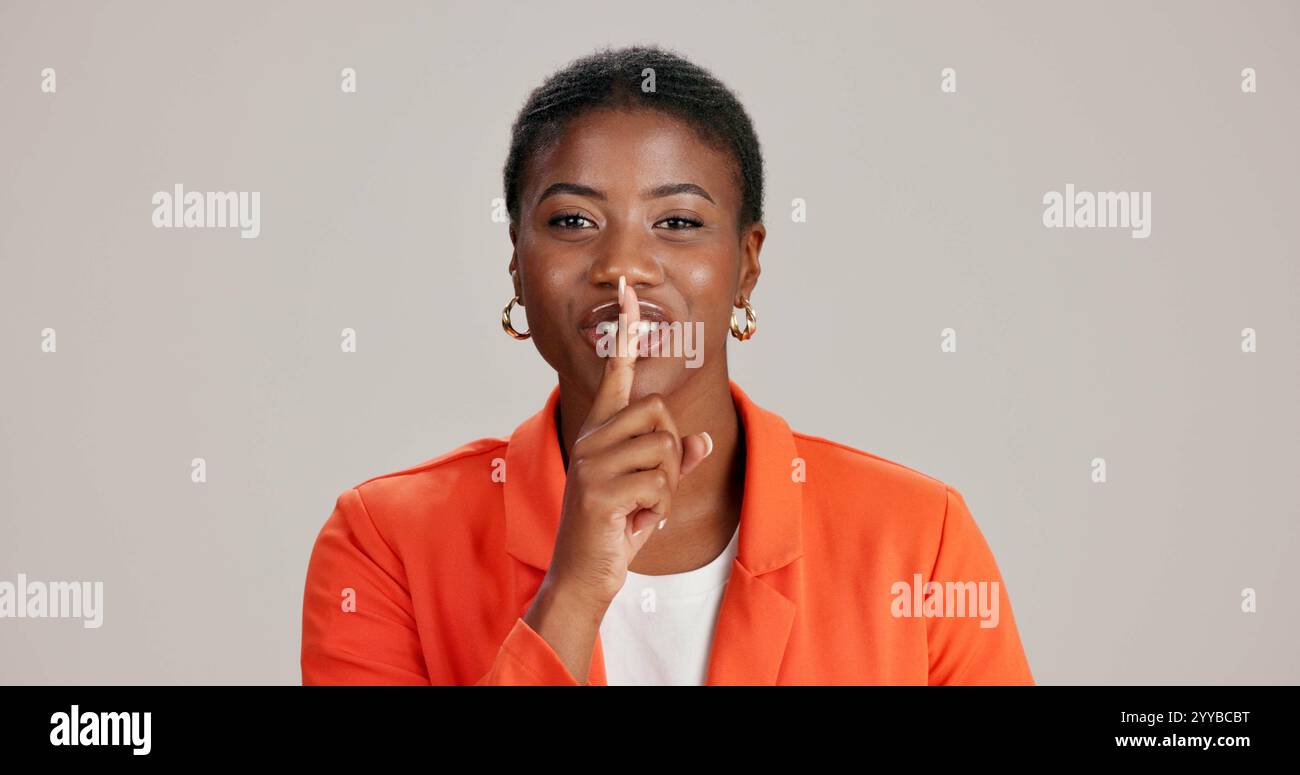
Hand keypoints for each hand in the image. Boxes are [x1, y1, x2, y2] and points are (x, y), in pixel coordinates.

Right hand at [547, 276, 712, 609]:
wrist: (583, 573)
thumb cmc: (614, 529)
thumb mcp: (650, 491)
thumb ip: (676, 464)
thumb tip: (704, 441)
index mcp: (601, 430)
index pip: (617, 371)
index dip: (627, 331)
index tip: (631, 291)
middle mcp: (592, 437)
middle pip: (660, 412)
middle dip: (671, 453)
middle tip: (650, 488)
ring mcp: (592, 462)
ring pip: (664, 450)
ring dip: (666, 487)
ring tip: (638, 508)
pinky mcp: (598, 489)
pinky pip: (658, 485)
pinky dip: (657, 510)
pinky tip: (632, 524)